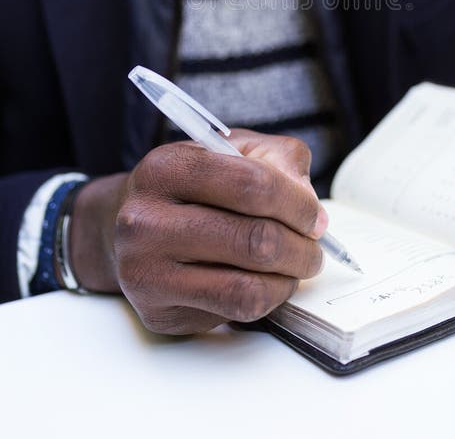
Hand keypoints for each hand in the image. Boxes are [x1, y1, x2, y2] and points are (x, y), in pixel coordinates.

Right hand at [69, 130, 325, 333]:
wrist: (131, 225)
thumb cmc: (193, 186)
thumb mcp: (231, 150)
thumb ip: (278, 159)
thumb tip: (310, 204)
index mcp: (166, 168)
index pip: (252, 185)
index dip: (297, 204)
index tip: (315, 216)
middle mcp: (146, 220)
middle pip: (255, 240)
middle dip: (302, 247)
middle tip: (314, 247)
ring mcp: (146, 271)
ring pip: (248, 287)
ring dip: (289, 279)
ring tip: (297, 266)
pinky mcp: (157, 311)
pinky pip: (234, 313)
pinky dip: (267, 300)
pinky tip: (267, 282)